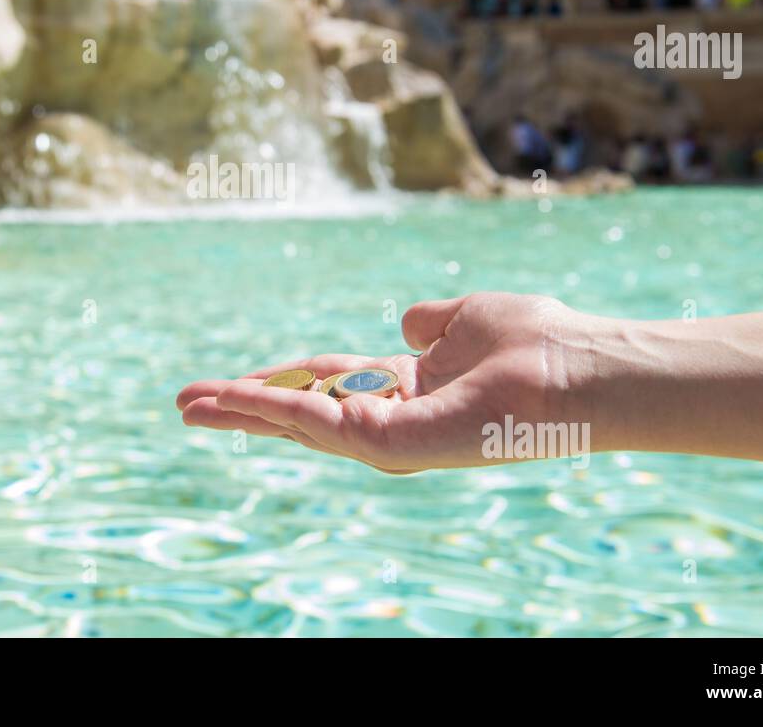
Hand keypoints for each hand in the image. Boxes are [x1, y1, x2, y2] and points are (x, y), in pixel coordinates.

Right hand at [176, 292, 589, 473]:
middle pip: (302, 412)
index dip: (280, 378)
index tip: (234, 377)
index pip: (327, 387)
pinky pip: (321, 422)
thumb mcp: (469, 317)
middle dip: (243, 407)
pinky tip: (235, 395)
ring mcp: (393, 437)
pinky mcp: (394, 445)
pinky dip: (275, 407)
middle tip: (186, 404)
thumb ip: (432, 322)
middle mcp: (394, 418)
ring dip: (243, 410)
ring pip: (301, 424)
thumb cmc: (538, 339)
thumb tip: (407, 320)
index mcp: (409, 390)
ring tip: (190, 404)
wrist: (575, 365)